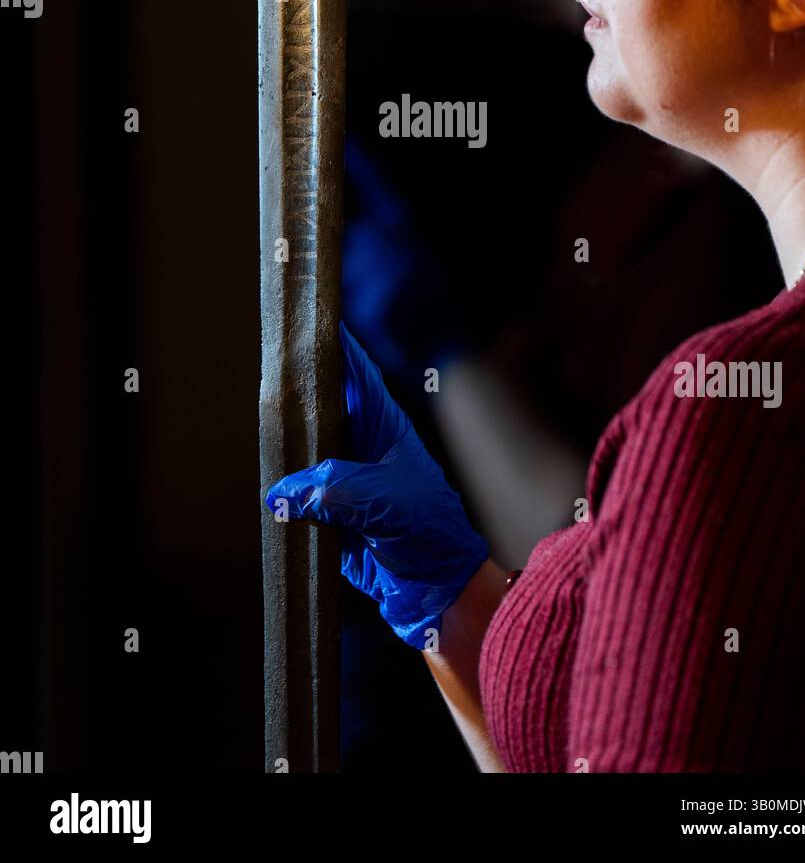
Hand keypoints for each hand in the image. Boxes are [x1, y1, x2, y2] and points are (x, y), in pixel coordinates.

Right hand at [265, 322, 488, 648]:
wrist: (437, 589)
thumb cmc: (427, 531)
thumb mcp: (380, 501)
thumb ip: (329, 489)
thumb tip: (281, 492)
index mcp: (384, 426)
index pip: (354, 373)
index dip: (332, 346)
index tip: (305, 321)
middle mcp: (363, 446)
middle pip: (323, 407)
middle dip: (297, 393)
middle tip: (267, 373)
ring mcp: (347, 479)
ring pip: (306, 452)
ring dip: (287, 448)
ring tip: (262, 430)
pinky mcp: (333, 515)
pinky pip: (300, 496)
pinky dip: (284, 494)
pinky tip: (269, 489)